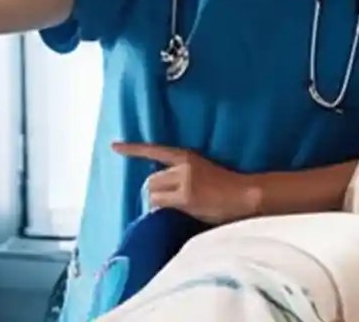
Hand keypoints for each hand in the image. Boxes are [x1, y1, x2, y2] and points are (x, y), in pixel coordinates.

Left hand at [112, 142, 258, 224]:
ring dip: (159, 202)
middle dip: (156, 192)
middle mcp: (183, 166)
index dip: (133, 149)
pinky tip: (178, 211)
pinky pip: (161, 204)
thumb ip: (181, 176)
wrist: (245, 194)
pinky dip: (163, 210)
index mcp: (187, 156)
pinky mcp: (186, 197)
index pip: (155, 150)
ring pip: (153, 193)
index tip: (113, 147)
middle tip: (171, 201)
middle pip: (151, 180)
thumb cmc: (226, 187)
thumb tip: (159, 189)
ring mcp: (184, 182)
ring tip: (178, 206)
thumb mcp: (202, 172)